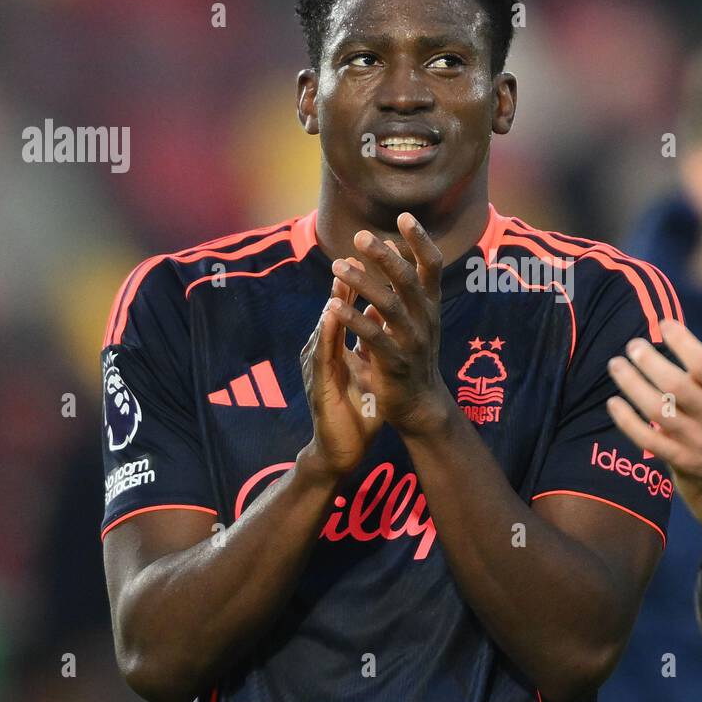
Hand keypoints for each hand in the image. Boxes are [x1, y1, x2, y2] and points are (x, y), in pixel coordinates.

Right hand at [297, 265, 382, 477]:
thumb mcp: (367, 370)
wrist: (340, 451)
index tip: (378, 256)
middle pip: (336, 309)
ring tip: (343, 272)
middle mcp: (327, 351)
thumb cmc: (354, 408)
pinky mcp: (319, 385)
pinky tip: (332, 314)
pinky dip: (328, 333)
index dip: (363, 281)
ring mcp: (319, 366)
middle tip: (359, 251)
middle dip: (347, 280)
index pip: (350, 308)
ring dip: (334, 299)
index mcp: (340, 347)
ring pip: (326, 326)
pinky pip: (324, 355)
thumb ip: (371, 342)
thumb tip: (382, 315)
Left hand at [326, 212, 454, 437]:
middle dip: (384, 257)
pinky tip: (333, 305)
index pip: (432, 266)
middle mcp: (426, 320)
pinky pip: (373, 337)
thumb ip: (402, 284)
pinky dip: (353, 319)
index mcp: (430, 306)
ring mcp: (413, 342)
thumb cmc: (411, 354)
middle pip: (409, 280)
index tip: (404, 216)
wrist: (419, 405)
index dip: (420, 240)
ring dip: (363, 283)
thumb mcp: (414, 316)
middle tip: (360, 236)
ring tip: (338, 265)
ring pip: (390, 305)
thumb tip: (390, 245)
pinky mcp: (395, 363)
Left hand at [605, 311, 701, 511]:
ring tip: (616, 365)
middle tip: (633, 344)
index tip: (665, 324)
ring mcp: (698, 442)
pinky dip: (628, 422)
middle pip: (675, 387)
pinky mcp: (684, 461)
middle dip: (649, 362)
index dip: (681, 342)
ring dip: (632, 386)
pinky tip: (613, 402)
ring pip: (658, 412)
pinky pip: (649, 442)